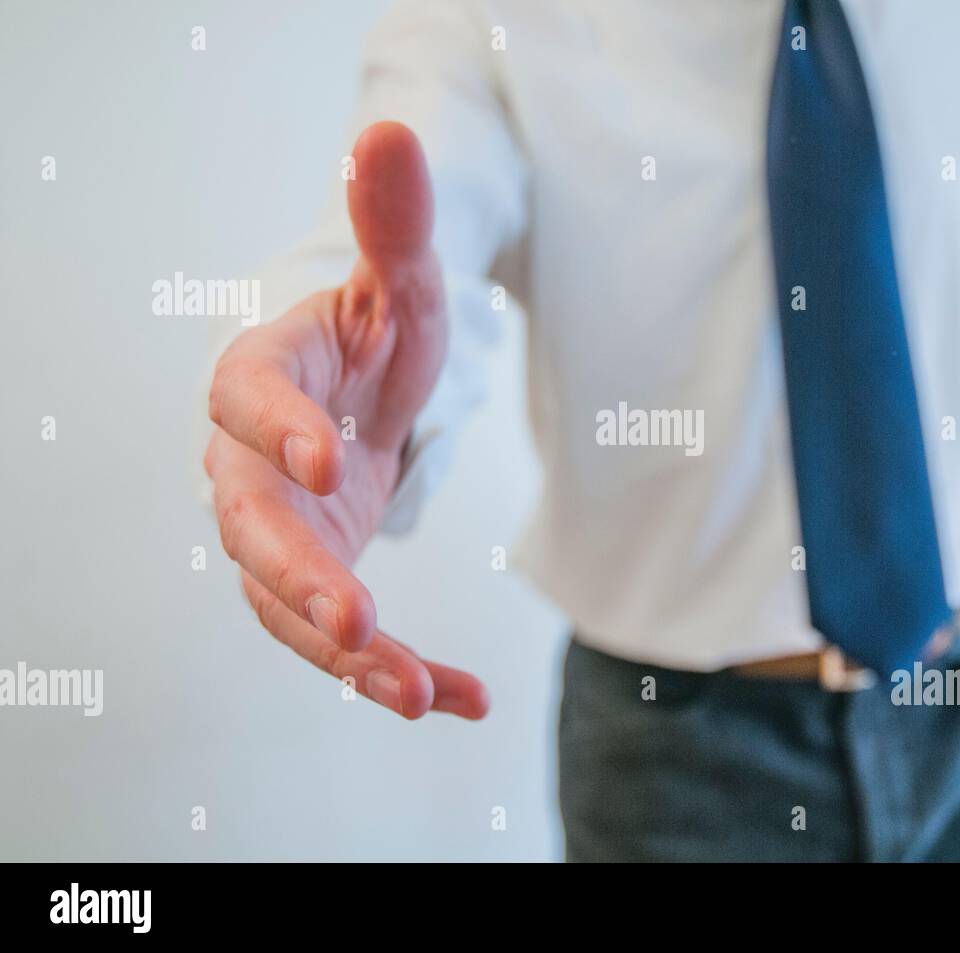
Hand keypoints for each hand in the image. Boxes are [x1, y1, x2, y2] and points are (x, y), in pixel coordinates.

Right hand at [205, 121, 487, 720]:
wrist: (361, 390)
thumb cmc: (372, 328)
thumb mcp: (400, 276)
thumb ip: (391, 219)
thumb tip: (390, 128)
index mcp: (261, 378)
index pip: (246, 402)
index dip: (276, 430)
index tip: (326, 458)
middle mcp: (251, 468)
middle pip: (253, 531)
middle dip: (300, 581)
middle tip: (356, 625)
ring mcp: (282, 535)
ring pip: (293, 609)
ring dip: (352, 657)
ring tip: (422, 694)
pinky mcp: (320, 582)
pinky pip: (351, 640)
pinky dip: (404, 671)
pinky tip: (466, 700)